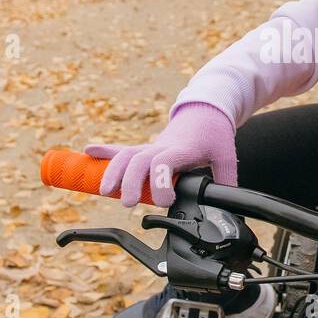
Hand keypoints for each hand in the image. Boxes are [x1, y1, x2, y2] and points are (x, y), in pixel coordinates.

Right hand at [84, 102, 236, 207]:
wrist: (206, 110)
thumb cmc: (215, 134)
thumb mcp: (226, 156)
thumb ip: (227, 182)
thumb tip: (231, 208)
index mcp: (182, 150)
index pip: (165, 162)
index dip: (160, 180)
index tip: (164, 200)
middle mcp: (162, 147)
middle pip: (139, 160)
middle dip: (129, 181)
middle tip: (126, 203)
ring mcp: (151, 147)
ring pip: (126, 155)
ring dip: (112, 171)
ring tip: (104, 191)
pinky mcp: (145, 148)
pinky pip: (121, 149)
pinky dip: (104, 151)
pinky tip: (86, 152)